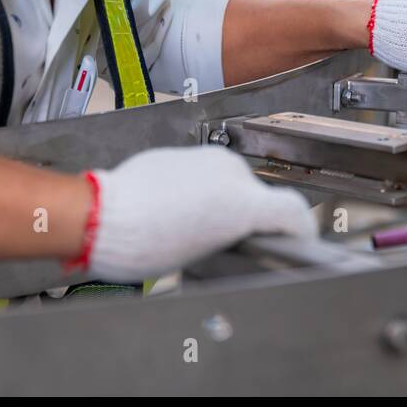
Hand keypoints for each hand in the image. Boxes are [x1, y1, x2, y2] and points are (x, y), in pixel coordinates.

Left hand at [87, 146, 315, 281]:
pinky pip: (204, 175)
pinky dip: (200, 191)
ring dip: (222, 202)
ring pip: (230, 183)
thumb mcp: (204, 252)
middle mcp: (232, 173)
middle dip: (250, 217)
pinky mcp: (185, 154)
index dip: (301, 228)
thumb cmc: (146, 243)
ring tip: (193, 229)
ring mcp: (207, 159)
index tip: (300, 236)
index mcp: (244, 203)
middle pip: (258, 195)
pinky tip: (176, 212)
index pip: (293, 211)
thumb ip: (234, 233)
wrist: (104, 217)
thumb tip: (240, 231)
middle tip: (229, 242)